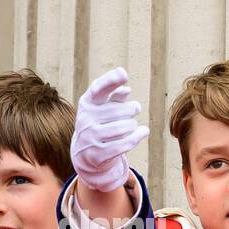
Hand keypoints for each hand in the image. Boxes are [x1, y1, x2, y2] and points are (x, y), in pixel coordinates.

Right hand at [71, 67, 148, 192]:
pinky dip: (138, 136)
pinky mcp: (98, 154)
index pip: (97, 89)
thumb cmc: (100, 124)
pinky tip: (143, 131)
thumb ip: (114, 96)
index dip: (110, 81)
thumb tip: (126, 89)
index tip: (123, 73)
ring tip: (132, 125)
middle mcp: (86, 119)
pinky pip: (125, 143)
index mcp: (87, 104)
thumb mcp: (103, 108)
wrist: (85, 155)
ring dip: (133, 125)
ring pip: (125, 127)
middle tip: (134, 109)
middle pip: (120, 110)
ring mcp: (90, 137)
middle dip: (132, 109)